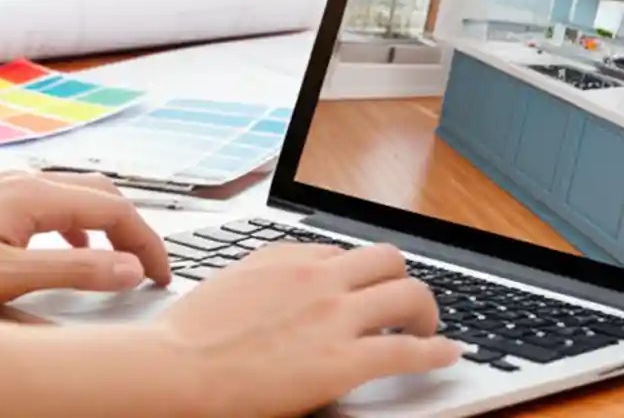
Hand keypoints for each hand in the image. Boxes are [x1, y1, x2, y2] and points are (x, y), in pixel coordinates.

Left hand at [0, 171, 171, 309]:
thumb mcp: (6, 278)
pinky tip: (71, 253)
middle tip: (151, 268)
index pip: (114, 209)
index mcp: (32, 195)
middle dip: (134, 229)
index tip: (161, 275)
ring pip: (78, 197)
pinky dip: (78, 228)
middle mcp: (23, 182)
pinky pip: (53, 205)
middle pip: (102, 194)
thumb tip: (128, 269)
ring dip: (108, 226)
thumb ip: (73, 272)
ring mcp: (6, 189)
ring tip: (122, 260)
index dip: (145, 242)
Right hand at [152, 242, 461, 416]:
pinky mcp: (344, 360)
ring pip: (408, 294)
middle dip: (401, 281)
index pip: (342, 254)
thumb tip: (288, 281)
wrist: (176, 369)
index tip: (364, 290)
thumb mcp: (230, 282)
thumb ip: (267, 276)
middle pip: (387, 261)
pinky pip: (408, 348)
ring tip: (428, 329)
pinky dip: (436, 350)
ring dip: (425, 311)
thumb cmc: (189, 337)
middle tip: (405, 305)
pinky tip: (447, 353)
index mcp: (287, 258)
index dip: (358, 276)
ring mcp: (334, 317)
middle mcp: (318, 278)